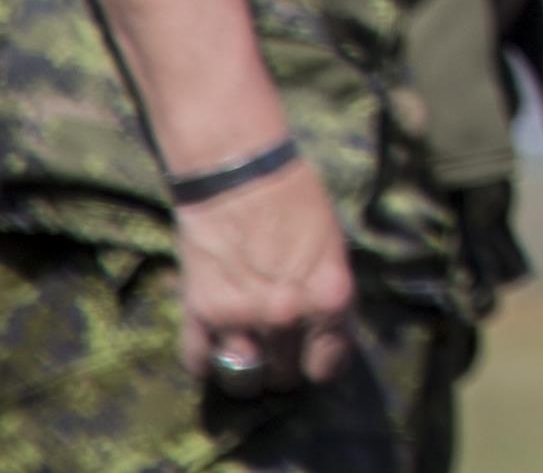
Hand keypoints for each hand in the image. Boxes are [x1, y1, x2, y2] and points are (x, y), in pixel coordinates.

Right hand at [171, 157, 353, 394]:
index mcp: (328, 299)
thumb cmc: (296, 200)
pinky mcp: (199, 315)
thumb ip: (328, 294)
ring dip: (247, 369)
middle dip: (285, 365)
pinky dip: (205, 361)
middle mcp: (286, 317)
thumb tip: (325, 329)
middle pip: (284, 372)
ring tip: (251, 355)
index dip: (323, 363)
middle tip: (282, 351)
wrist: (238, 176)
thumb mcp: (333, 246)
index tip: (317, 359)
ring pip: (242, 376)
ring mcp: (240, 320)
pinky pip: (199, 362)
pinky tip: (214, 348)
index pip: (329, 362)